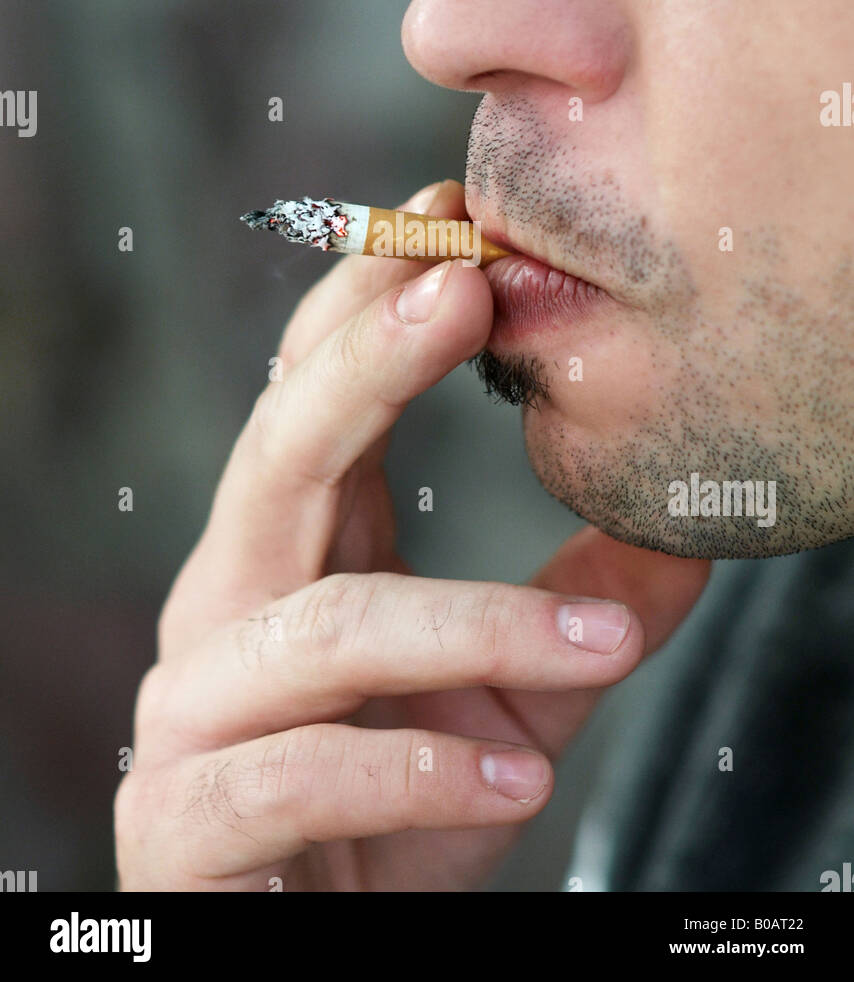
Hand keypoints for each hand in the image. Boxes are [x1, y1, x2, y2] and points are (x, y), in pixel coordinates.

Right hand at [115, 180, 708, 890]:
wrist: (306, 949)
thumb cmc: (390, 817)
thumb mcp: (507, 707)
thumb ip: (582, 618)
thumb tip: (693, 539)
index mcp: (294, 553)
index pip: (316, 396)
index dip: (374, 303)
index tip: (462, 223)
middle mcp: (229, 606)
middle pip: (281, 453)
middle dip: (366, 362)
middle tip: (464, 288)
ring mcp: (194, 710)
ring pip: (321, 627)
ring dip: (468, 626)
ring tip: (595, 646)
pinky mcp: (185, 820)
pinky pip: (293, 777)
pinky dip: (411, 775)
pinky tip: (511, 791)